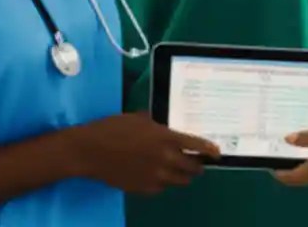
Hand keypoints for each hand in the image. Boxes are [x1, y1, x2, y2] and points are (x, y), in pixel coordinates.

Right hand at [69, 112, 220, 194]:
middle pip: (193, 167)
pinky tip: (156, 175)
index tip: (217, 153)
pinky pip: (163, 187)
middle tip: (195, 162)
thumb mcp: (137, 118)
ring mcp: (156, 176)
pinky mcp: (146, 189)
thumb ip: (156, 126)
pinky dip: (164, 182)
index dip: (210, 150)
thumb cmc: (112, 128)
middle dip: (197, 165)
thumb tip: (165, 132)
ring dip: (183, 175)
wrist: (90, 151)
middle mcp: (166, 159)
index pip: (196, 145)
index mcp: (165, 137)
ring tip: (178, 170)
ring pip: (181, 181)